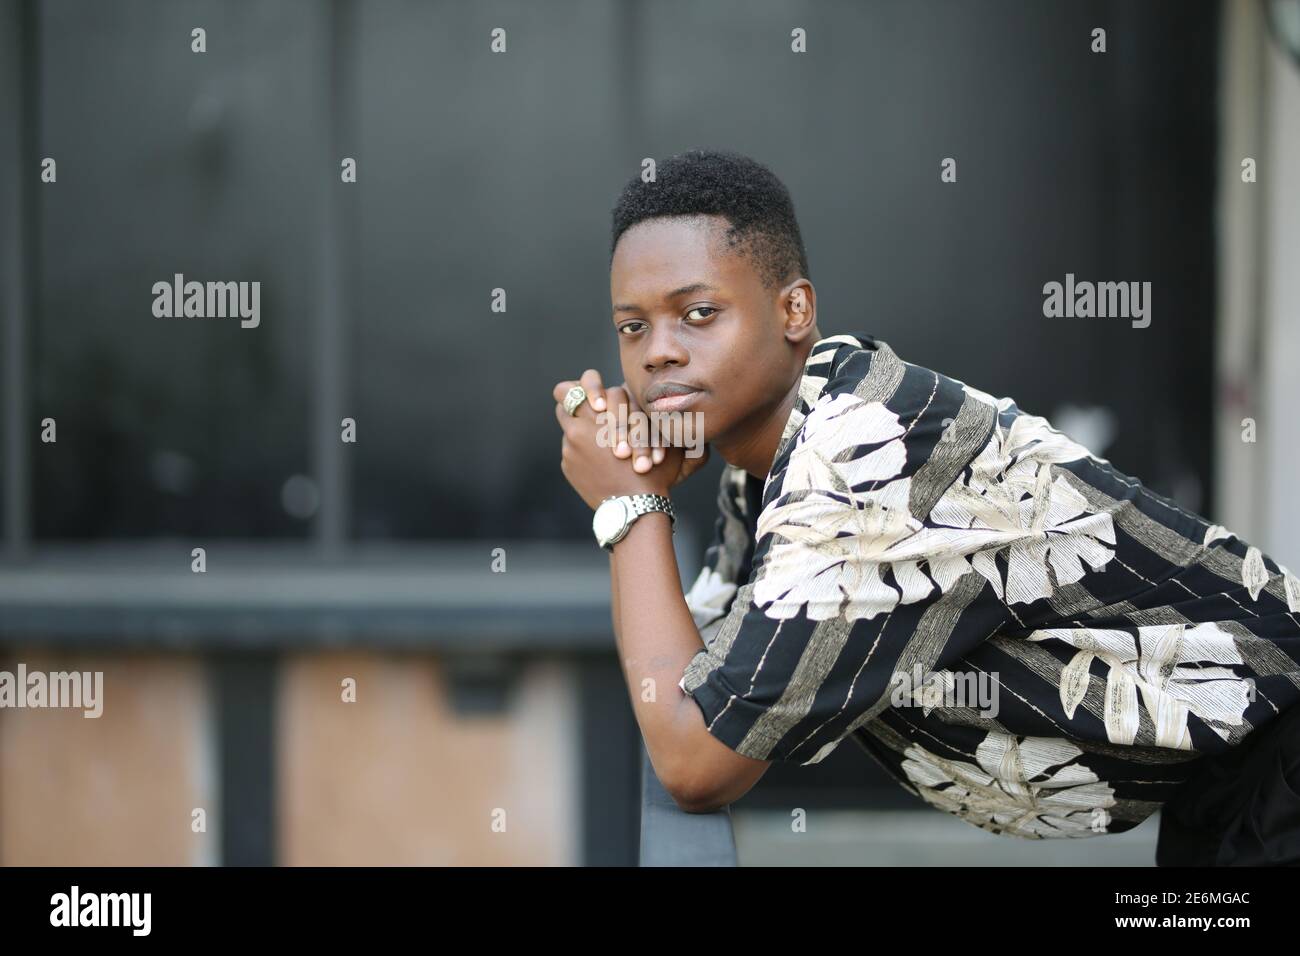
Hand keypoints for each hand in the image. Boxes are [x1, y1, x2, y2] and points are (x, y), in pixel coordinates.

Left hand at [554, 378, 694, 508]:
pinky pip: (572, 454)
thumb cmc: (651, 467)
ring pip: (569, 432)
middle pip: (563, 406)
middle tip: (591, 413)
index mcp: (595, 415)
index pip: (568, 390)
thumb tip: (637, 400)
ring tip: (601, 443)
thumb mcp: (653, 432)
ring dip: (582, 434)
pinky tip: (601, 465)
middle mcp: (576, 430)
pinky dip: (584, 456)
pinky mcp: (568, 468)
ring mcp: (569, 450)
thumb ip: (639, 412)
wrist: (636, 507)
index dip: (577, 391)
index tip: (593, 402)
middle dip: (576, 408)